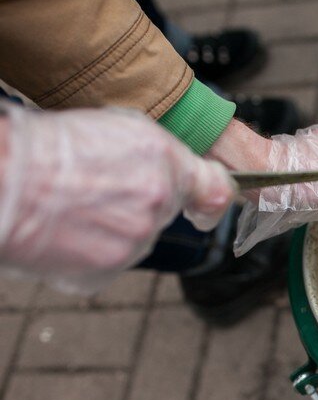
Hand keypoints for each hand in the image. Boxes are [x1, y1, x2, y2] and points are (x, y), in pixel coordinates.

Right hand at [0, 104, 234, 292]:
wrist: (5, 180)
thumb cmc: (48, 146)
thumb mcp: (117, 129)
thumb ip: (159, 154)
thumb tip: (182, 174)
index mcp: (167, 164)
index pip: (216, 188)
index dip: (210, 197)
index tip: (206, 204)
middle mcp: (159, 204)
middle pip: (163, 212)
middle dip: (137, 204)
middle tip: (95, 190)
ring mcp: (135, 241)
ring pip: (134, 238)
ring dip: (111, 228)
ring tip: (70, 206)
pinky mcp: (108, 270)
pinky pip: (108, 262)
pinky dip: (89, 252)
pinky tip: (63, 230)